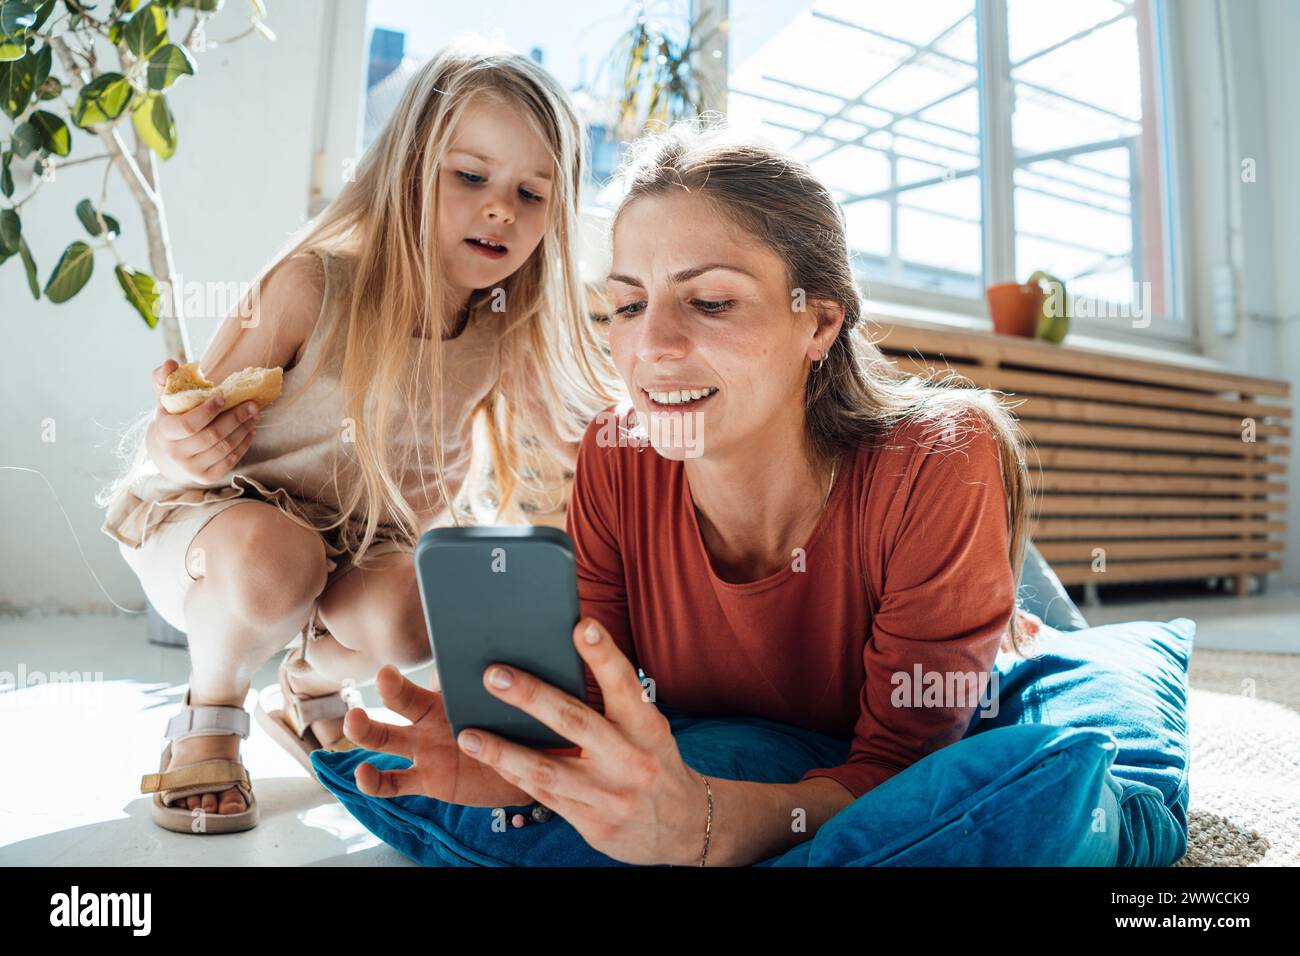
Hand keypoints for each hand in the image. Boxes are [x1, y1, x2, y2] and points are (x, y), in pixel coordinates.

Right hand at [145, 358, 261, 484]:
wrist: (172, 451)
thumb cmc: (173, 416)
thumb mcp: (165, 397)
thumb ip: (164, 377)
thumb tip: (172, 363)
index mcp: (164, 433)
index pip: (188, 424)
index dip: (208, 411)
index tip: (223, 396)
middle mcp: (175, 454)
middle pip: (212, 436)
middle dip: (236, 417)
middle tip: (252, 404)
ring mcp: (192, 469)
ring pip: (225, 448)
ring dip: (244, 429)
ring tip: (255, 414)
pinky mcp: (207, 477)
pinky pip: (231, 460)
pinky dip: (244, 443)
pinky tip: (250, 429)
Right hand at [342, 664, 529, 807]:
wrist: (522, 768)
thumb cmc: (519, 727)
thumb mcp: (515, 706)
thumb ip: (509, 688)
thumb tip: (515, 666)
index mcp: (452, 694)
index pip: (440, 674)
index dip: (441, 667)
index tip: (444, 649)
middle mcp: (431, 717)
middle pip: (404, 700)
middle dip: (393, 688)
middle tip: (386, 675)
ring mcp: (424, 748)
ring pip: (387, 738)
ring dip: (367, 729)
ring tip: (354, 719)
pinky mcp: (425, 780)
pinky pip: (394, 782)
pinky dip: (375, 781)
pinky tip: (362, 774)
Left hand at [458, 617, 710, 865]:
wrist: (681, 827)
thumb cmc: (654, 761)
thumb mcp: (648, 728)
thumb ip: (615, 702)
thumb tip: (561, 662)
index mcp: (646, 727)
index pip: (624, 684)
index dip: (603, 654)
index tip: (581, 625)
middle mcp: (629, 759)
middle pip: (574, 722)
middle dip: (531, 697)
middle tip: (494, 675)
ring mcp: (608, 794)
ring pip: (547, 768)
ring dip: (503, 750)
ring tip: (469, 735)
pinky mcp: (591, 822)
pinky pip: (543, 795)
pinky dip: (513, 774)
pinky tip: (489, 760)